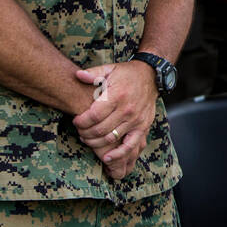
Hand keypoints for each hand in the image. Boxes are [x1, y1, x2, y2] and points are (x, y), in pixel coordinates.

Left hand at [73, 61, 157, 179]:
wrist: (150, 76)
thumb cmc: (127, 74)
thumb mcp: (110, 69)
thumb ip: (93, 73)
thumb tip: (78, 75)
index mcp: (117, 95)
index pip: (93, 115)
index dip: (81, 121)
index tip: (76, 121)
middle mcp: (127, 109)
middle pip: (100, 129)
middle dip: (85, 133)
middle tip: (80, 131)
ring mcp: (135, 120)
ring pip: (111, 138)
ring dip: (95, 142)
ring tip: (88, 138)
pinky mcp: (142, 127)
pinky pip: (129, 145)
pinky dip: (117, 154)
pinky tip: (106, 157)